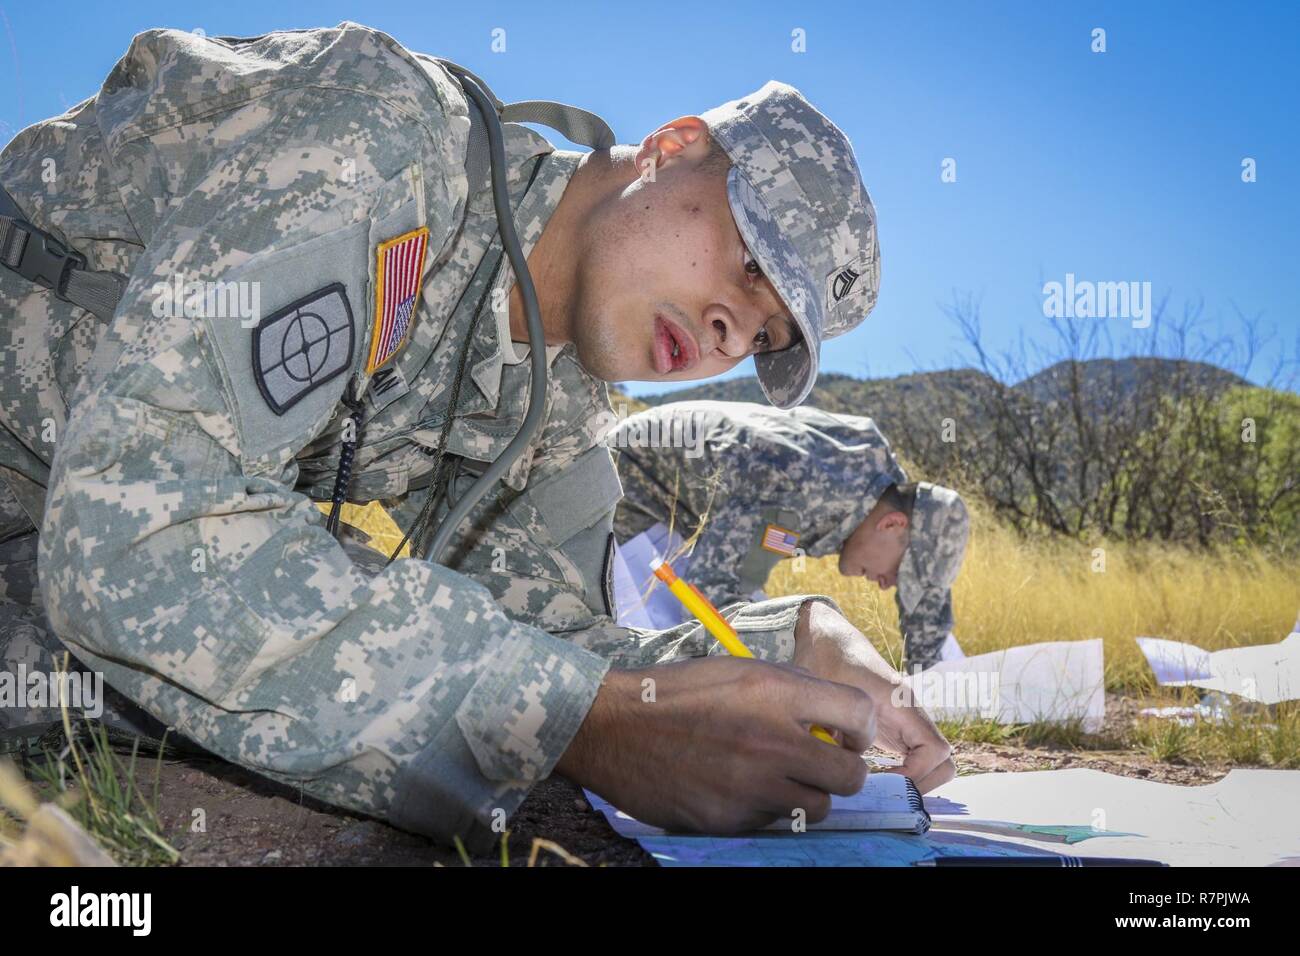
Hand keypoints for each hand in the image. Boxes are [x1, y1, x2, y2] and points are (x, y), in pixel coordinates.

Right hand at [556, 656, 874, 833]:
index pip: (859, 714)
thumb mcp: (738, 670)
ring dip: (806, 794)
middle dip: (844, 771)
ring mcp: (751, 785)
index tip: (846, 735)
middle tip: (823, 763)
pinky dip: (764, 808)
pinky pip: (773, 821)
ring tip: (777, 776)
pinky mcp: (731, 819)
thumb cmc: (677, 693)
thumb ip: (792, 690)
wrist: (613, 729)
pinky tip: (736, 787)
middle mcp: (771, 739)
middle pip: (851, 775)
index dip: (860, 728)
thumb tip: (837, 718)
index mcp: (775, 692)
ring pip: (818, 807)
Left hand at [793, 601, 955, 792]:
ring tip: (876, 786)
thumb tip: (835, 763)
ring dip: (914, 781)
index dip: (915, 775)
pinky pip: (918, 758)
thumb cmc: (825, 657)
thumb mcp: (821, 688)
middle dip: (920, 785)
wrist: (829, 637)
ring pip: (936, 763)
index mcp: (900, 702)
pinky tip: (869, 775)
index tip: (882, 781)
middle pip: (945, 762)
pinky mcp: (897, 727)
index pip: (935, 750)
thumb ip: (827, 724)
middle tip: (882, 792)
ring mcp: (907, 722)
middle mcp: (911, 714)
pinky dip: (904, 774)